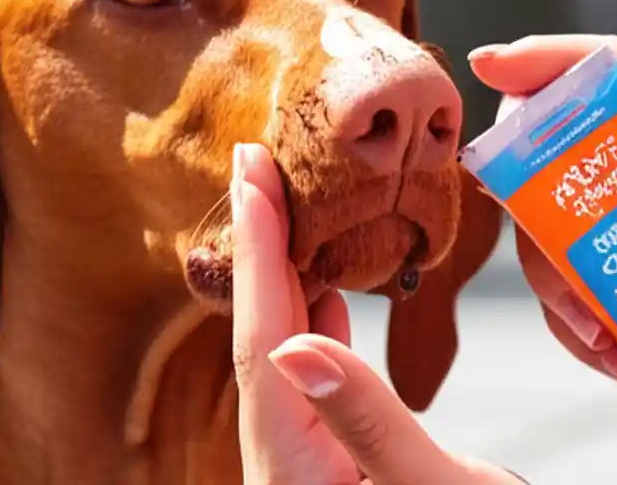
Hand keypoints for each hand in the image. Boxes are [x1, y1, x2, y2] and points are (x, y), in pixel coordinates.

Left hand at [229, 143, 522, 483]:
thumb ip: (366, 422)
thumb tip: (296, 346)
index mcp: (297, 470)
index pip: (265, 339)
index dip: (258, 249)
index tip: (250, 171)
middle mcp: (289, 464)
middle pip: (261, 336)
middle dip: (261, 246)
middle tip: (259, 162)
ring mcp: (312, 465)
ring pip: (285, 353)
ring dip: (287, 278)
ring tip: (290, 209)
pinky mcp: (339, 466)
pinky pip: (314, 377)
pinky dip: (320, 322)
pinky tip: (329, 294)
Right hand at [468, 25, 616, 482]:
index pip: (614, 74)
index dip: (546, 63)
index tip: (490, 66)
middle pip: (563, 156)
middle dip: (541, 209)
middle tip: (555, 251)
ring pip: (554, 231)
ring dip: (562, 284)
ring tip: (601, 329)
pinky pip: (569, 290)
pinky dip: (578, 326)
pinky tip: (616, 353)